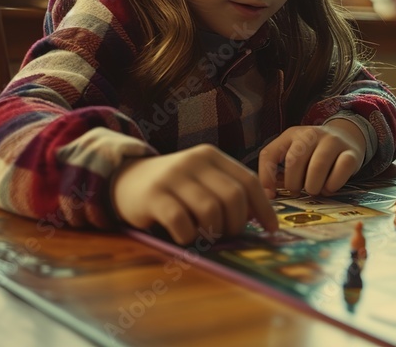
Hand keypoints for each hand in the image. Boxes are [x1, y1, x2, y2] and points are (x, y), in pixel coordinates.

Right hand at [111, 144, 277, 243]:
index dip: (264, 208)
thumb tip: (259, 218)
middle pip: (233, 197)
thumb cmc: (172, 187)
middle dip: (236, 223)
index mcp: (211, 156)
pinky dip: (188, 237)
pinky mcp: (153, 195)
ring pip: (210, 210)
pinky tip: (185, 237)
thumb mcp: (201, 180)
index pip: (248, 181)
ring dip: (213, 232)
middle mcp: (194, 161)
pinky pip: (182, 222)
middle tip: (228, 235)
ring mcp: (173, 176)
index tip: (271, 229)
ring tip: (205, 236)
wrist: (124, 180)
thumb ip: (226, 191)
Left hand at [258, 119, 365, 198]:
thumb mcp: (294, 154)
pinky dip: (333, 185)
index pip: (269, 154)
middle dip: (294, 184)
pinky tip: (330, 188)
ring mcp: (332, 141)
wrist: (347, 136)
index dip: (266, 178)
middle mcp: (311, 134)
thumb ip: (279, 172)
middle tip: (298, 191)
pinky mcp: (351, 153)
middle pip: (295, 161)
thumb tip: (269, 196)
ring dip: (313, 186)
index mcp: (291, 134)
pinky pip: (341, 170)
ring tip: (314, 190)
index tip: (271, 196)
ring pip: (317, 166)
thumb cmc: (314, 153)